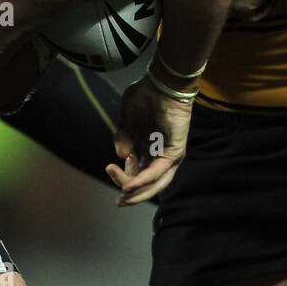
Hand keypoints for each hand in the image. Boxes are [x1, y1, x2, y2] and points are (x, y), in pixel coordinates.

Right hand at [105, 73, 191, 204]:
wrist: (161, 82)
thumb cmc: (145, 96)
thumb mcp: (126, 120)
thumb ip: (122, 137)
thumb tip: (120, 155)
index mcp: (150, 148)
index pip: (138, 173)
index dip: (125, 178)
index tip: (111, 168)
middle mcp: (161, 154)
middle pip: (148, 183)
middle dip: (132, 195)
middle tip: (118, 203)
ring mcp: (169, 154)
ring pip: (155, 183)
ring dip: (138, 192)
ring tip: (123, 197)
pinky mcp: (175, 152)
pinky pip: (158, 172)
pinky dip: (143, 180)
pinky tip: (130, 185)